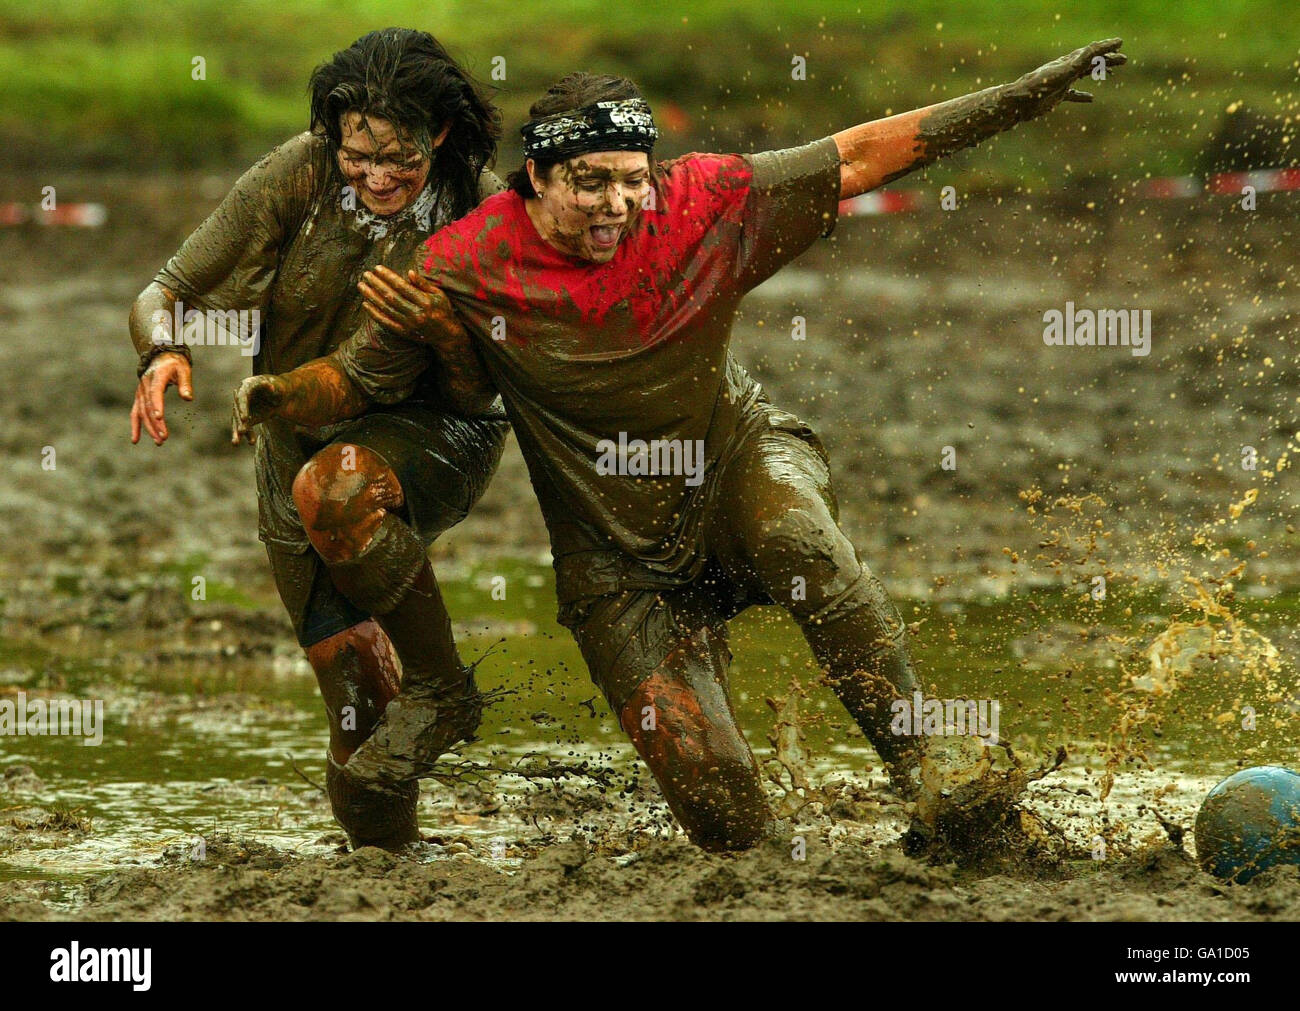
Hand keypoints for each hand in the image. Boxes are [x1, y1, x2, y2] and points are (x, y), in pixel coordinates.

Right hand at [130, 351, 192, 445]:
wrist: (160, 356)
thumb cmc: (175, 364)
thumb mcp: (184, 369)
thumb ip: (185, 384)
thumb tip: (188, 398)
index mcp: (156, 377)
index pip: (155, 392)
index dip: (157, 404)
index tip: (160, 417)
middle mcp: (145, 385)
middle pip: (148, 407)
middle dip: (155, 423)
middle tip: (164, 437)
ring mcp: (140, 392)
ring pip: (142, 412)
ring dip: (149, 428)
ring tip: (159, 442)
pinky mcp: (140, 397)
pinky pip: (136, 413)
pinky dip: (136, 426)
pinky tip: (136, 440)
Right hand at [230, 374, 286, 444]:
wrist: (281, 395)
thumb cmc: (279, 387)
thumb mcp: (278, 386)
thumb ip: (273, 387)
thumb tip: (271, 387)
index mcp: (247, 386)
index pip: (242, 398)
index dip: (242, 408)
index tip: (245, 418)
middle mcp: (241, 397)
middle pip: (237, 411)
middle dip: (239, 422)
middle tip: (241, 431)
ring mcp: (243, 408)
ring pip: (238, 421)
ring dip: (237, 433)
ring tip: (235, 443)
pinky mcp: (248, 418)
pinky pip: (246, 427)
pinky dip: (248, 435)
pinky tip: (251, 443)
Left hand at [359, 265, 461, 344]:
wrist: (446, 336)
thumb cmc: (443, 310)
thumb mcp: (438, 294)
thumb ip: (423, 284)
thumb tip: (409, 272)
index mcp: (425, 302)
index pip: (402, 287)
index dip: (388, 277)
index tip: (378, 268)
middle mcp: (416, 314)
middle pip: (391, 297)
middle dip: (377, 284)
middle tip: (366, 275)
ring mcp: (408, 325)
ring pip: (386, 309)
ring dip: (372, 297)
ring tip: (361, 286)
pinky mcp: (403, 332)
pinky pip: (386, 322)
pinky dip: (375, 313)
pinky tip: (366, 304)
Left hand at [1006, 38, 1125, 115]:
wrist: (1018, 103)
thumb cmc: (1038, 87)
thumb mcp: (1064, 72)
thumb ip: (1081, 60)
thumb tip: (1098, 47)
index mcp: (1068, 62)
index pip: (1091, 52)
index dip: (1106, 47)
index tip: (1120, 43)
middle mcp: (1065, 70)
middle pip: (1090, 62)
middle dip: (1107, 60)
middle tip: (1124, 60)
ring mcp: (1061, 83)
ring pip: (1083, 75)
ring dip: (1098, 72)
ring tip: (1111, 74)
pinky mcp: (1056, 96)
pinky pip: (1073, 94)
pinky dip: (1083, 94)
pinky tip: (1092, 99)